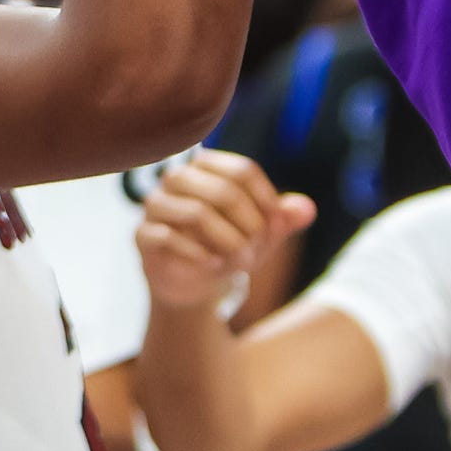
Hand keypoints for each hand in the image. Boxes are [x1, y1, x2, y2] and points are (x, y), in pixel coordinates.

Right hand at [136, 151, 314, 308]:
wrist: (195, 284)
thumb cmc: (228, 246)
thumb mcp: (262, 234)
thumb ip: (283, 220)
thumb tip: (307, 210)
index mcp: (206, 166)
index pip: (242, 171)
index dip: (267, 200)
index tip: (278, 227)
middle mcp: (177, 178)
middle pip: (222, 190)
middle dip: (249, 225)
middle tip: (259, 249)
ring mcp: (155, 206)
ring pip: (196, 212)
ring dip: (228, 241)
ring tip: (242, 262)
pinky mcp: (142, 235)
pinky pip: (167, 237)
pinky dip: (198, 255)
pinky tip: (215, 266)